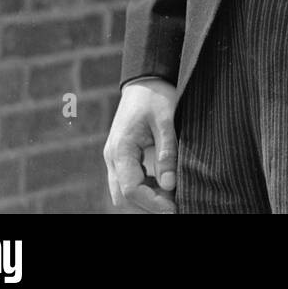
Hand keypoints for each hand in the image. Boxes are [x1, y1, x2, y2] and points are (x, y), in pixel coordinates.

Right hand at [103, 78, 178, 212]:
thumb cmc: (156, 96)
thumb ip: (167, 151)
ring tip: (172, 199)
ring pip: (123, 192)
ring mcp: (115, 157)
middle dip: (147, 206)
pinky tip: (165, 187)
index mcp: (120, 149)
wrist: (145, 80)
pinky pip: (128, 181)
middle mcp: (113, 157)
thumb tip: (169, 184)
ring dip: (145, 200)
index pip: (130, 189)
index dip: (152, 203)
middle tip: (175, 207)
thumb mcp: (166, 120)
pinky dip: (144, 190)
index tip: (174, 208)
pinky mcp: (122, 156)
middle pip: (123, 197)